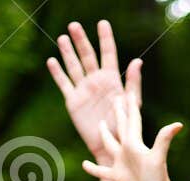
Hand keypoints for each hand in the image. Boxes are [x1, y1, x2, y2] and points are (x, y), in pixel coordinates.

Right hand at [47, 20, 138, 160]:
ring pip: (74, 66)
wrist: (111, 148)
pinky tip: (52, 61)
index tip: (102, 23)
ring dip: (68, 53)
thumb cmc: (126, 128)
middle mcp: (96, 81)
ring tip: (62, 38)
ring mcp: (84, 90)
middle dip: (81, 41)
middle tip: (74, 25)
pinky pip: (64, 84)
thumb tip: (137, 61)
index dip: (105, 38)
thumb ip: (133, 83)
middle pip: (87, 56)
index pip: (108, 54)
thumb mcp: (132, 104)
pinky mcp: (73, 101)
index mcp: (112, 79)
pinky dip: (57, 73)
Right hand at [81, 93, 182, 180]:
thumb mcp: (158, 158)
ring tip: (100, 124)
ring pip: (110, 145)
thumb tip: (178, 124)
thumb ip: (164, 139)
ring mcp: (122, 163)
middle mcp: (128, 150)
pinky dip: (93, 168)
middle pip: (121, 127)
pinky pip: (101, 171)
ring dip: (105, 135)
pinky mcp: (117, 177)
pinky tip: (85, 164)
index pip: (132, 120)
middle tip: (115, 99)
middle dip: (118, 113)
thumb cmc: (158, 180)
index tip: (127, 91)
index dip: (129, 105)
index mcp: (135, 143)